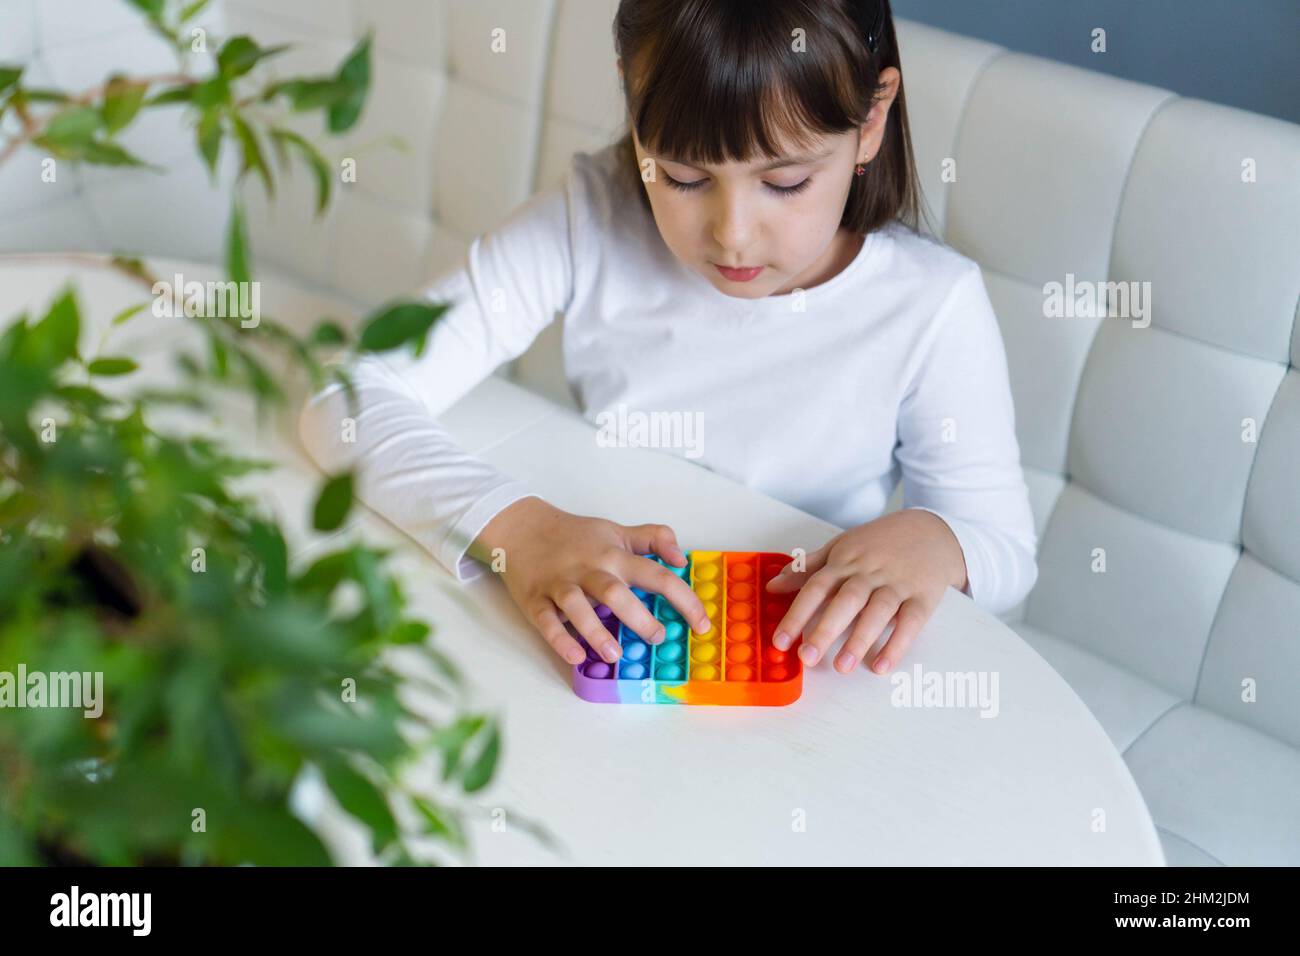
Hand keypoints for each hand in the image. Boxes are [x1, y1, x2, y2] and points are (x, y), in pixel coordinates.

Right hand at [469, 497, 710, 666]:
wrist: (523, 527)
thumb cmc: (575, 536)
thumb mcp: (618, 531)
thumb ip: (653, 539)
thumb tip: (681, 559)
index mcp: (614, 555)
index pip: (656, 576)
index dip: (684, 600)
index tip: (702, 625)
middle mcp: (589, 569)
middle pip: (616, 592)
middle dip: (639, 618)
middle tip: (658, 638)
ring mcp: (560, 585)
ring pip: (578, 608)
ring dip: (597, 632)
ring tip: (615, 654)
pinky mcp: (535, 599)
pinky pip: (546, 621)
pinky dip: (560, 639)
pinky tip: (575, 656)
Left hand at [764, 509, 966, 675]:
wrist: (932, 531)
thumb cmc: (880, 542)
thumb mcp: (842, 546)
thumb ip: (807, 568)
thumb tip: (772, 586)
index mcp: (845, 560)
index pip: (816, 587)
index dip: (797, 614)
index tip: (780, 640)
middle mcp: (870, 572)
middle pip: (845, 600)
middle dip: (825, 629)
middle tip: (806, 657)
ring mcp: (898, 583)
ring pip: (877, 611)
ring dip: (859, 640)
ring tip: (842, 667)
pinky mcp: (923, 596)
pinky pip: (910, 622)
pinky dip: (897, 644)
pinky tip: (881, 666)